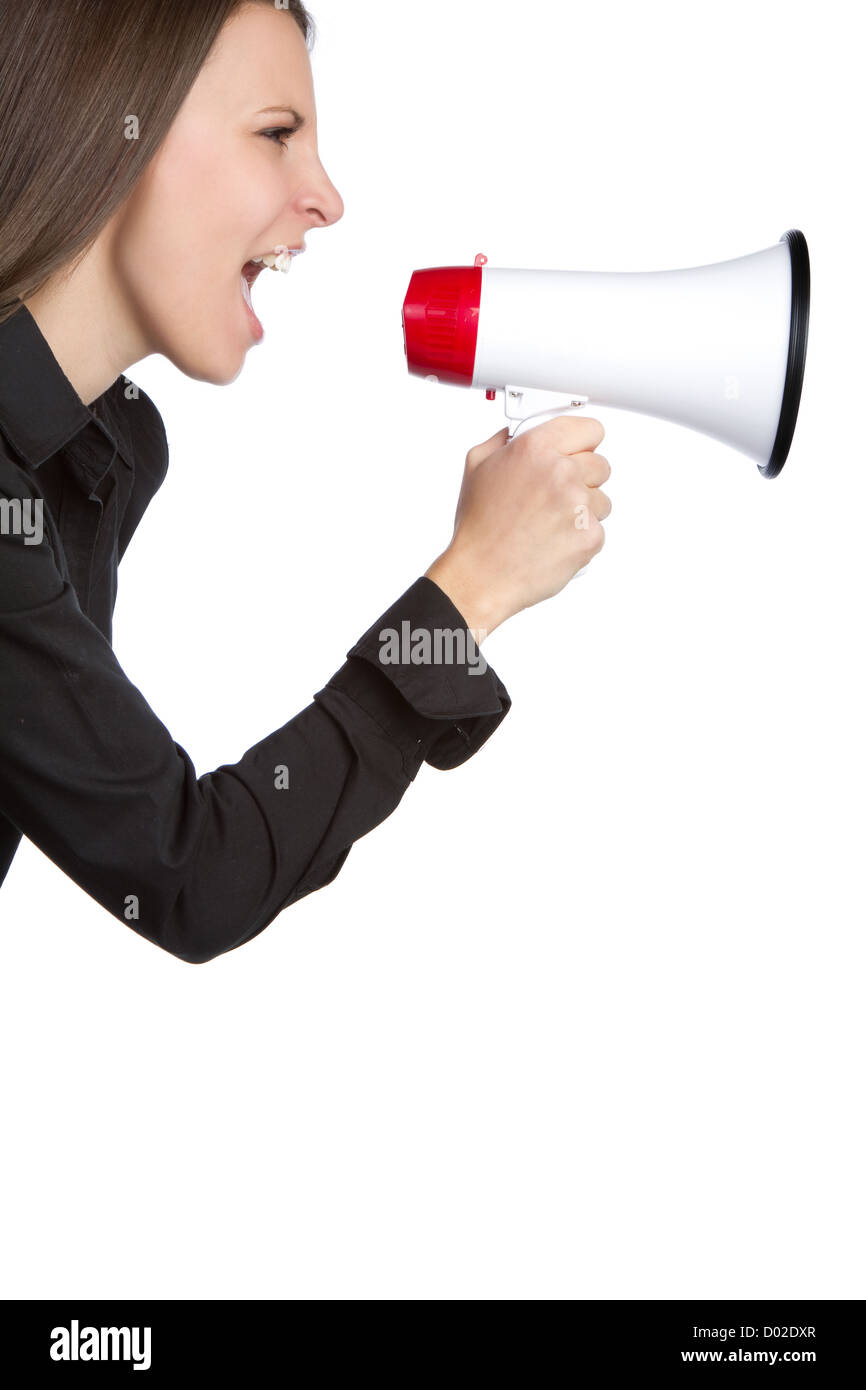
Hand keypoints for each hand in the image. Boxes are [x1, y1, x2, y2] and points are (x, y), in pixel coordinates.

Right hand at [425, 415, 611, 637]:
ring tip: (550, 524)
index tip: (578, 451)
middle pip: (601, 464)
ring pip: (603, 499)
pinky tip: (554, 542)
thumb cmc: (478, 529)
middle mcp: (561, 472)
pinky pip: (598, 529)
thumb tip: (516, 432)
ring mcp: (579, 505)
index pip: (589, 429)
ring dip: (584, 510)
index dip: (582, 442)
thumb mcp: (476, 468)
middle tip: (555, 497)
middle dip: (583, 478)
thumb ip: (502, 441)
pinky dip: (581, 537)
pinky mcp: (590, 536)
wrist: (481, 577)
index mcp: (534, 448)